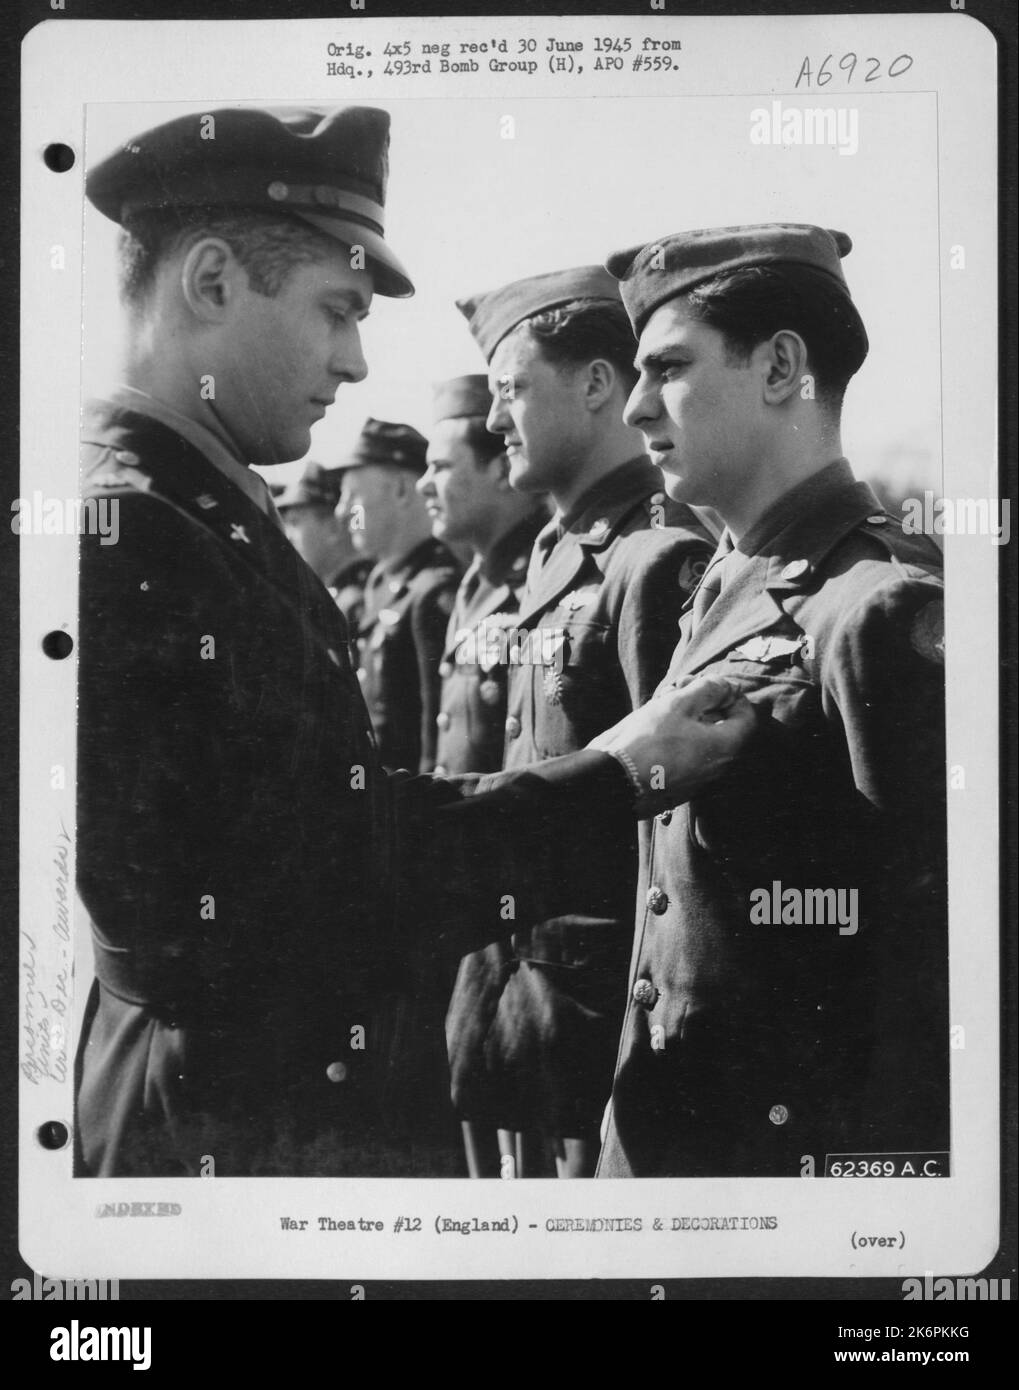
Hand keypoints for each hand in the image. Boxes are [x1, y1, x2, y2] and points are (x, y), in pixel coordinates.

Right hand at [588, 675, 756, 816]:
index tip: (711, 684)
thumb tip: (726, 686)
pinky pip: (688, 758)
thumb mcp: (677, 704)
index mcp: (725, 747)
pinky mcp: (677, 788)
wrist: (614, 781)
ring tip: (662, 704)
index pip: (747, 717)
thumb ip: (708, 689)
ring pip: (703, 742)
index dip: (733, 695)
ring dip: (689, 719)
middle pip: (724, 728)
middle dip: (705, 703)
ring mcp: (698, 781)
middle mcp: (717, 768)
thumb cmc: (647, 740)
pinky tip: (654, 728)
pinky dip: (678, 740)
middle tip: (680, 688)